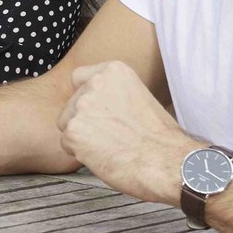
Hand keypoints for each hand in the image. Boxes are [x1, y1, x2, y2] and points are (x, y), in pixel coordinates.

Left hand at [55, 61, 198, 203]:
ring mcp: (81, 106)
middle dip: (85, 121)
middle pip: (72, 104)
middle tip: (111, 136)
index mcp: (113, 71)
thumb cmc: (159, 137)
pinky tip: (104, 156)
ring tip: (109, 146)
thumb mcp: (139, 97)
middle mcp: (94, 83)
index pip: (79, 78)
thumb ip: (114, 94)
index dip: (87, 98)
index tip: (100, 111)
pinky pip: (66, 144)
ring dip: (81, 137)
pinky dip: (80, 154)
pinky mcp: (73, 132)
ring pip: (67, 124)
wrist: (166, 161)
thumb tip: (99, 102)